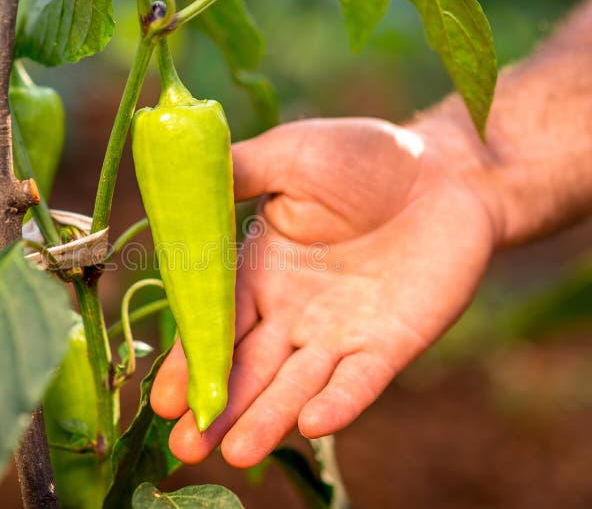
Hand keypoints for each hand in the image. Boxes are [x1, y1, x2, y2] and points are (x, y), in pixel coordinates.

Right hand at [150, 117, 498, 467]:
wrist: (447, 173)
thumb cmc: (365, 156)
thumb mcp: (293, 154)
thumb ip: (240, 171)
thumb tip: (183, 178)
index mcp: (258, 269)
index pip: (216, 321)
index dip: (190, 358)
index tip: (162, 397)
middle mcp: (290, 312)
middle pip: (247, 368)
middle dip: (216, 407)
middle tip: (184, 447)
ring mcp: (338, 333)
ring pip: (294, 384)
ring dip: (266, 419)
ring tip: (235, 455)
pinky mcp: (387, 346)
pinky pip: (360, 380)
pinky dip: (338, 402)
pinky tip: (312, 425)